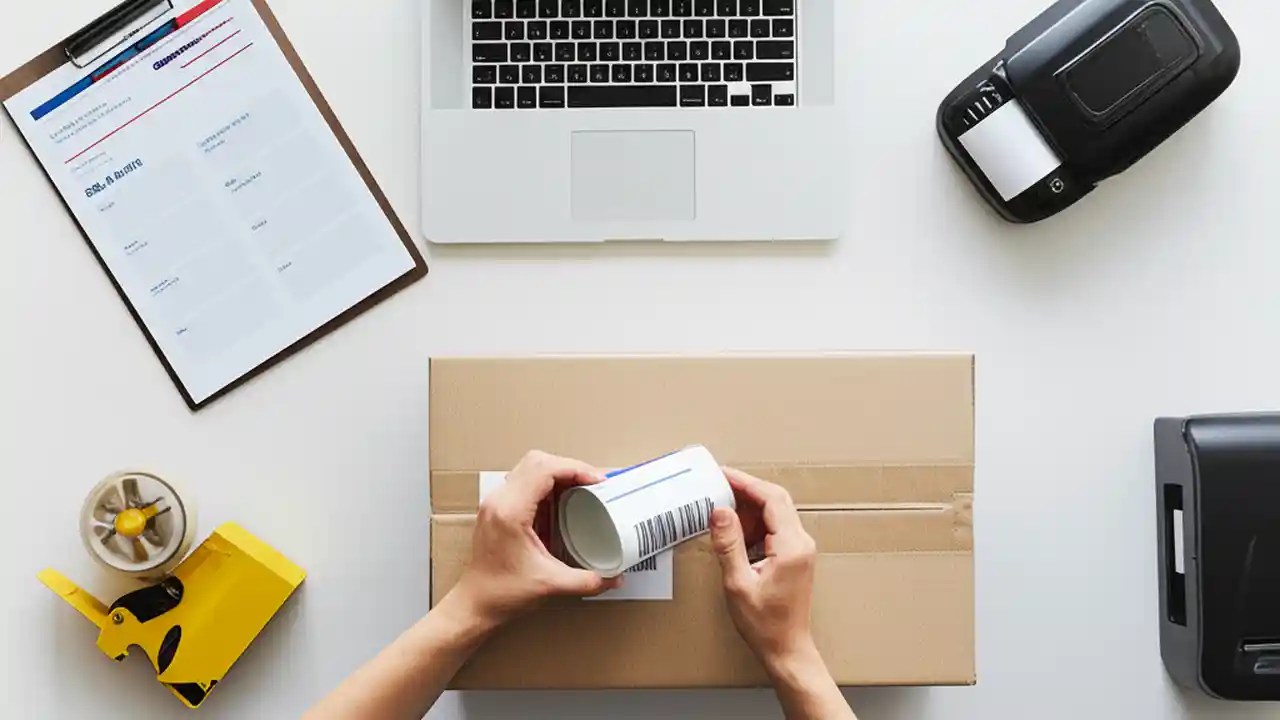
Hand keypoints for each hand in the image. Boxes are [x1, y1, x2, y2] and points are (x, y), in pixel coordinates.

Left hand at [449, 451, 620, 628]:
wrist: (475, 604)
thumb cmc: (504, 593)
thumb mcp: (551, 585)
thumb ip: (588, 580)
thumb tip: (616, 577)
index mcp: (510, 512)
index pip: (544, 469)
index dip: (576, 469)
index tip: (598, 481)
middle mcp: (500, 500)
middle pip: (537, 461)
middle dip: (570, 467)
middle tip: (594, 483)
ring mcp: (495, 502)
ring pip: (529, 467)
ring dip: (558, 472)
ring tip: (583, 487)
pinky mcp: (496, 508)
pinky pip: (524, 481)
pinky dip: (546, 483)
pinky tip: (563, 499)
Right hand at [711, 467, 818, 672]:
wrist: (787, 650)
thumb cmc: (765, 625)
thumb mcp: (738, 583)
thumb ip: (728, 544)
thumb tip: (719, 511)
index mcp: (791, 546)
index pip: (771, 499)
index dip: (746, 483)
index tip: (722, 475)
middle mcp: (801, 543)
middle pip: (775, 501)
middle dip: (745, 491)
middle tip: (717, 487)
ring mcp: (800, 549)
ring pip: (774, 513)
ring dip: (748, 510)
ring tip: (720, 513)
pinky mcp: (795, 556)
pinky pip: (774, 529)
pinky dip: (753, 525)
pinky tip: (734, 534)